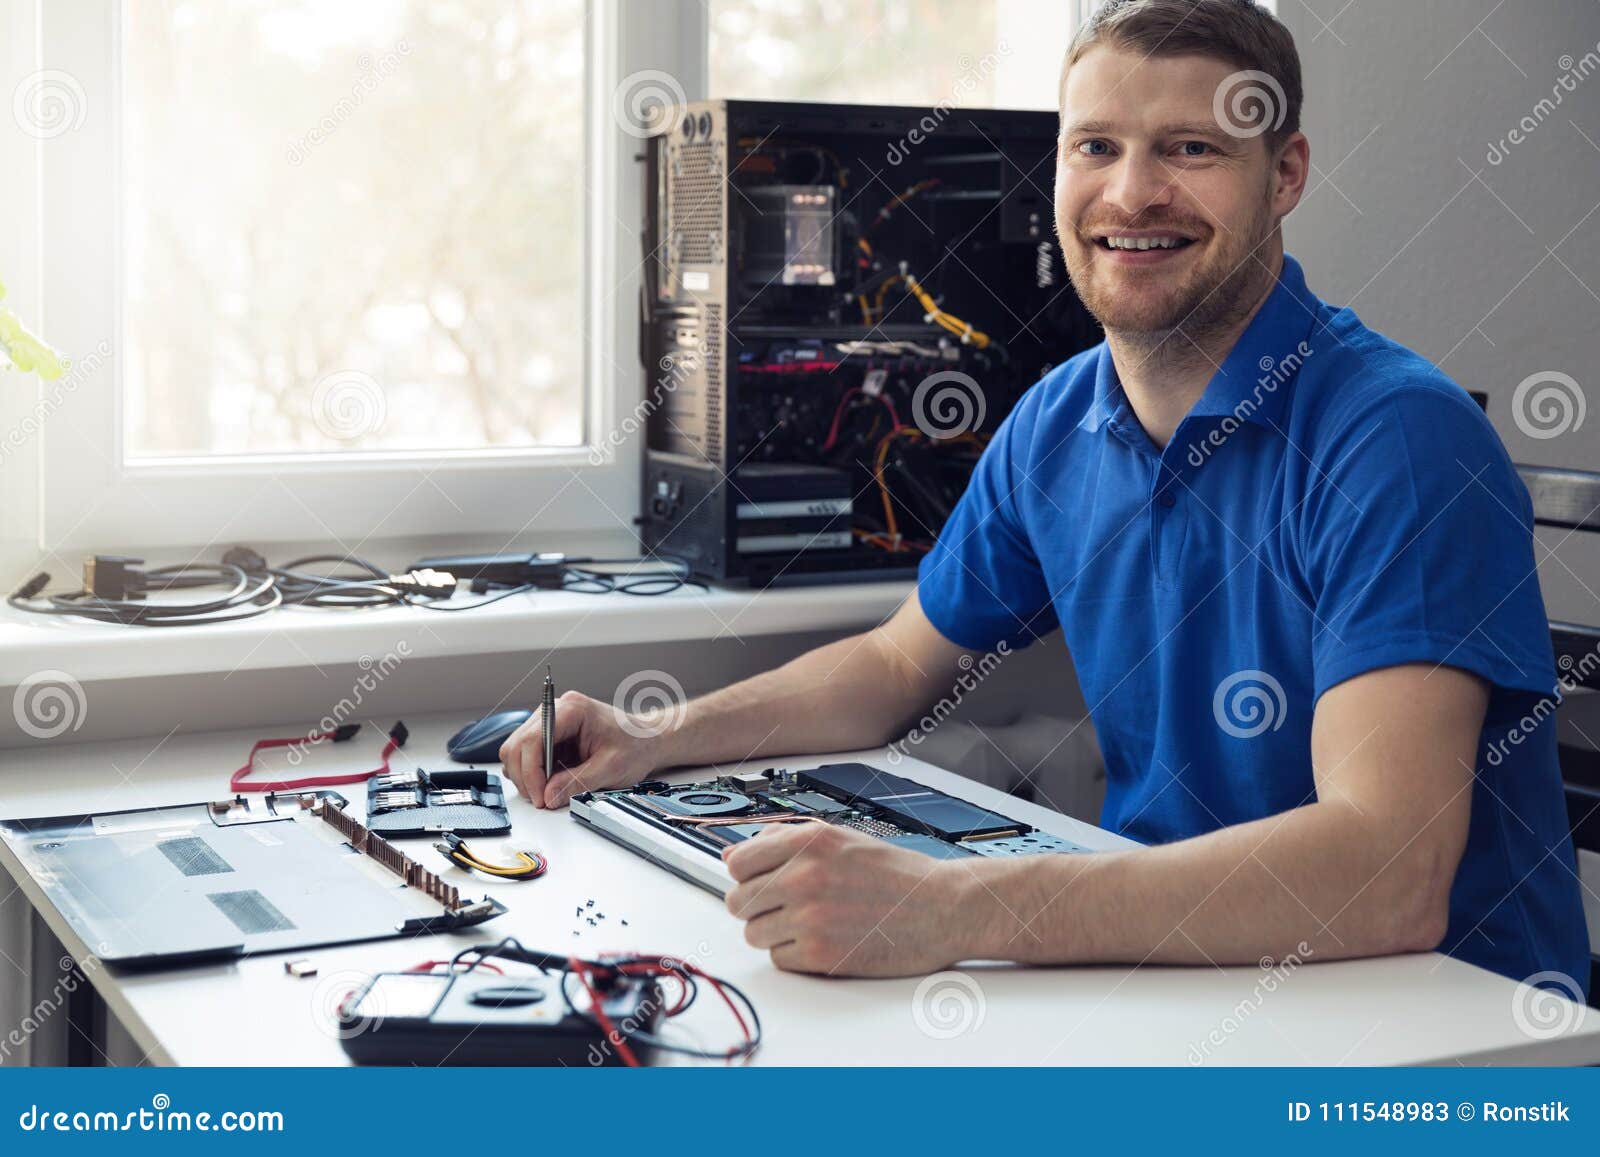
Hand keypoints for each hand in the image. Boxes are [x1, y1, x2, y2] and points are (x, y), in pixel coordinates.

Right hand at [498, 690, 661, 808]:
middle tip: (543, 799)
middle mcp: (556, 710)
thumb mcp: (612, 768)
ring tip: (548, 792)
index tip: (540, 796)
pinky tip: (551, 782)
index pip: (532, 739)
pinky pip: (527, 756)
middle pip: (517, 745)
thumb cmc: (636, 744)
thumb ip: (578, 782)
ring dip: (527, 776)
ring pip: (517, 751)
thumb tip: (549, 796)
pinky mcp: (551, 736)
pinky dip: (533, 773)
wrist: (648, 739)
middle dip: (526, 777)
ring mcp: (551, 722)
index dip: (531, 772)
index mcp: (572, 710)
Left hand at [722, 822, 971, 976]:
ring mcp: (811, 917)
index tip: (759, 881)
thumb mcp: (839, 839)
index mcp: (809, 841)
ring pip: (754, 934)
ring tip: (810, 923)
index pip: (736, 862)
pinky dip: (795, 955)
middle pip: (739, 902)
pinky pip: (778, 959)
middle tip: (788, 906)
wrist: (943, 907)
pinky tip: (824, 940)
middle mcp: (805, 875)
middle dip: (758, 906)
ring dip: (775, 933)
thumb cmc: (895, 874)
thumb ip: (783, 842)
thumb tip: (731, 854)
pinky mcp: (822, 954)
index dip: (746, 875)